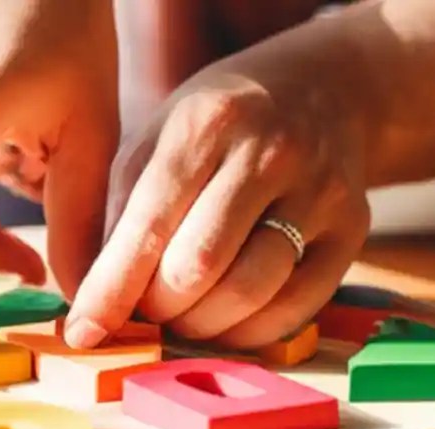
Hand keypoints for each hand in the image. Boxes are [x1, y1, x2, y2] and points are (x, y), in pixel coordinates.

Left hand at [65, 34, 372, 349]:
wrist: (318, 90)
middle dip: (156, 307)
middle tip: (142, 311)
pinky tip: (224, 323)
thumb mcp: (151, 144)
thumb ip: (111, 218)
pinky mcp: (352, 228)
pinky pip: (296, 307)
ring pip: (249, 292)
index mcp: (206, 125)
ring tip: (179, 315)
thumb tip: (85, 304)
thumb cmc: (214, 127)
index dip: (111, 290)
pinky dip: (248, 333)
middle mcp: (269, 153)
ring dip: (200, 325)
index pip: (148, 227)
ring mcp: (319, 191)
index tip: (82, 332)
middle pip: (198, 267)